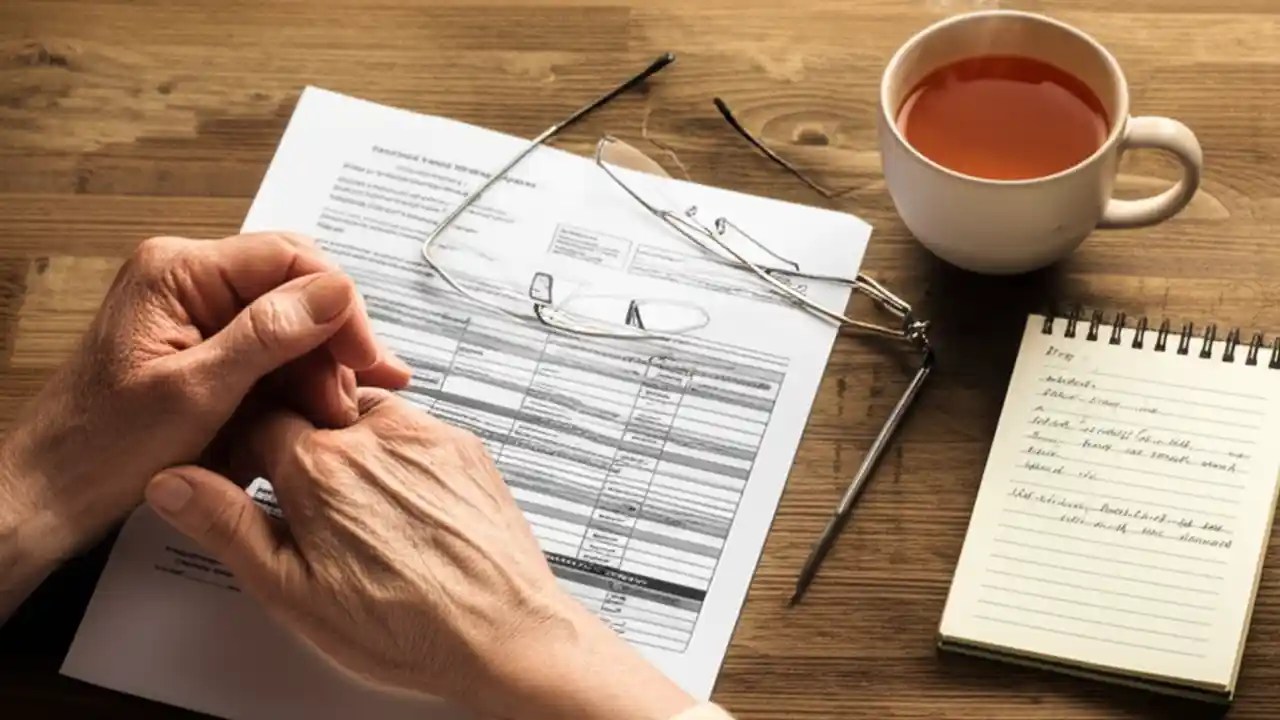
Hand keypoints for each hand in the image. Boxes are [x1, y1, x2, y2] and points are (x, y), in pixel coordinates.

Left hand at [0, 232, 410, 613]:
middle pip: (295, 289)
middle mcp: (189, 279)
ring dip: (320, 367)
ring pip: (290, 323)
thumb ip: (268, 336)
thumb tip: (336, 292)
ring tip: (337, 415)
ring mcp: (197, 312)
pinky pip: (269, 350)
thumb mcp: (196, 393)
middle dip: (333, 342)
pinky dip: (298, 380)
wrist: (50, 493)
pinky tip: (318, 410)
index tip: (365, 356)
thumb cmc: (99, 449)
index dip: (340, 306)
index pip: (291, 257)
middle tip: (351, 399)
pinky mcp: (205, 345)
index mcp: (177, 271)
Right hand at [145, 390, 694, 719]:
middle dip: (299, 444)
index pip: (256, 417)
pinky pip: (414, 429)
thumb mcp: (292, 591)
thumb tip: (173, 482)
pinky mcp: (464, 448)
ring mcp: (427, 437)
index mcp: (319, 467)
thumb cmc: (409, 626)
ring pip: (365, 415)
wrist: (504, 634)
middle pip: (313, 410)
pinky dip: (397, 454)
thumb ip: (227, 526)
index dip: (245, 445)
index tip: (248, 471)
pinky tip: (401, 505)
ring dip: (351, 445)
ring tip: (359, 510)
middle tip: (309, 502)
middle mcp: (376, 437)